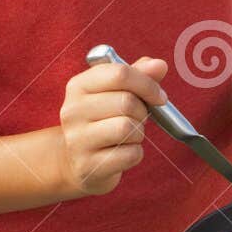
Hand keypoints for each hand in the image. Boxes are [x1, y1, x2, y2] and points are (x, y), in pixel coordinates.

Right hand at [56, 56, 163, 196]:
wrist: (76, 162)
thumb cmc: (103, 121)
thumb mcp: (116, 93)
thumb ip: (138, 75)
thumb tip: (159, 65)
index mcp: (79, 86)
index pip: (120, 74)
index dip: (147, 84)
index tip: (159, 96)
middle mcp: (72, 110)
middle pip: (127, 102)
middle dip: (142, 112)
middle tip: (137, 119)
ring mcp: (77, 140)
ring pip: (128, 128)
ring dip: (138, 133)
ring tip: (128, 135)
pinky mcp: (87, 166)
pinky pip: (130, 154)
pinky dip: (135, 154)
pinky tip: (122, 153)